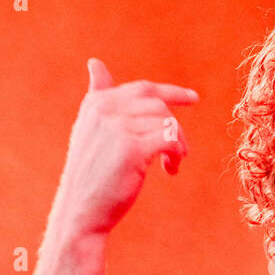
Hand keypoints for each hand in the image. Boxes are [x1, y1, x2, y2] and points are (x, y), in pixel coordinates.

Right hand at [49, 58, 197, 237]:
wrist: (80, 212)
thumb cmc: (90, 174)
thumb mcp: (90, 130)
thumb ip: (98, 96)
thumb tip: (94, 62)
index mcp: (97, 103)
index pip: (144, 89)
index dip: (172, 92)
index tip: (194, 99)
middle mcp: (105, 110)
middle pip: (160, 107)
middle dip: (175, 128)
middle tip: (178, 153)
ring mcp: (117, 127)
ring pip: (168, 123)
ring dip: (178, 145)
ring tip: (172, 164)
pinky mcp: (131, 148)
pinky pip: (170, 139)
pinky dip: (177, 154)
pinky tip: (171, 169)